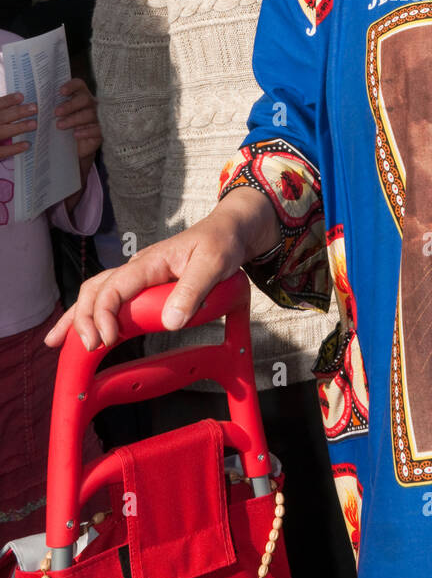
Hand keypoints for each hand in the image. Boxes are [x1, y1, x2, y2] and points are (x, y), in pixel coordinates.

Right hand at [0, 91, 36, 159]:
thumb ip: (1, 112)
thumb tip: (17, 104)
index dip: (7, 101)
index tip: (21, 96)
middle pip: (2, 117)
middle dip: (18, 112)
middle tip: (34, 108)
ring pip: (2, 132)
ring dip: (19, 127)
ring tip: (34, 124)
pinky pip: (2, 151)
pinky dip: (14, 148)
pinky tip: (26, 144)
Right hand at [44, 187, 278, 352]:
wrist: (229, 231)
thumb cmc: (220, 242)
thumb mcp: (213, 263)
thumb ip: (192, 290)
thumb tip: (170, 321)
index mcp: (149, 262)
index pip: (114, 287)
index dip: (104, 314)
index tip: (107, 339)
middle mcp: (138, 268)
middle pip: (95, 289)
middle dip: (82, 317)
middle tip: (84, 346)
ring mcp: (139, 277)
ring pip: (96, 292)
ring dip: (76, 315)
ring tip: (57, 341)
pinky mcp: (145, 285)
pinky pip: (111, 297)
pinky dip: (91, 312)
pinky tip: (85, 328)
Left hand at [55, 78, 101, 183]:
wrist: (75, 149)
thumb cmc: (66, 129)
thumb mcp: (58, 118)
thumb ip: (53, 108)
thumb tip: (36, 104)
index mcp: (80, 96)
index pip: (79, 85)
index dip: (71, 86)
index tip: (60, 91)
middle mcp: (91, 104)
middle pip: (85, 99)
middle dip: (70, 105)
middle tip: (56, 112)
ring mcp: (98, 117)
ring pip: (90, 114)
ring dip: (74, 119)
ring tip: (60, 126)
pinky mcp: (101, 131)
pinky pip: (97, 129)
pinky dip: (86, 131)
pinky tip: (75, 134)